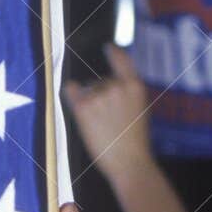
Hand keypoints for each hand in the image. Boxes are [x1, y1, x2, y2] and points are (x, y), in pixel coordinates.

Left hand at [64, 44, 151, 178]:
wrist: (129, 163)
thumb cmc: (135, 144)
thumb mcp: (140, 111)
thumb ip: (128, 94)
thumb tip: (112, 85)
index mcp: (135, 87)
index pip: (122, 60)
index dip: (114, 53)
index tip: (108, 48)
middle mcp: (117, 86)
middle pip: (101, 82)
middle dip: (100, 97)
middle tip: (108, 122)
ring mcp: (100, 95)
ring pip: (88, 91)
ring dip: (90, 104)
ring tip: (101, 127)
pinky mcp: (84, 107)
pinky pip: (72, 91)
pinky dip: (72, 93)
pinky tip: (72, 93)